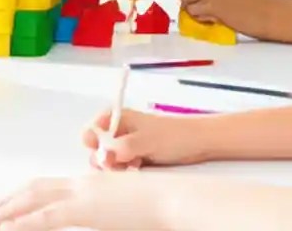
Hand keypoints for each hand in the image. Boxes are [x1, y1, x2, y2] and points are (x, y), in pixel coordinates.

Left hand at [0, 173, 167, 230]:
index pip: (48, 185)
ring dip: (7, 210)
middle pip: (34, 188)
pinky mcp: (85, 210)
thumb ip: (105, 212)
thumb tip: (100, 218)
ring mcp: (82, 194)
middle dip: (7, 200)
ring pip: (33, 200)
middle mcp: (81, 183)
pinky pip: (45, 218)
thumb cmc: (159, 205)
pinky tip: (6, 228)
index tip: (8, 204)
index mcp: (90, 182)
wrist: (175, 199)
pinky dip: (22, 222)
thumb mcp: (125, 208)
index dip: (24, 193)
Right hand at [81, 108, 210, 169]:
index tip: (97, 151)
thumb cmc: (174, 135)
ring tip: (131, 168)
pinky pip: (124, 167)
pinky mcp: (139, 158)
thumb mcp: (146, 140)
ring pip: (111, 160)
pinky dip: (126, 172)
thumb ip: (122, 147)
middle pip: (100, 147)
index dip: (92, 139)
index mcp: (121, 119)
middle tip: (116, 166)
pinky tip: (137, 172)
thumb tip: (103, 156)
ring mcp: (131, 146)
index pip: (95, 127)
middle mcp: (123, 131)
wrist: (199, 143)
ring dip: (116, 167)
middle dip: (104, 158)